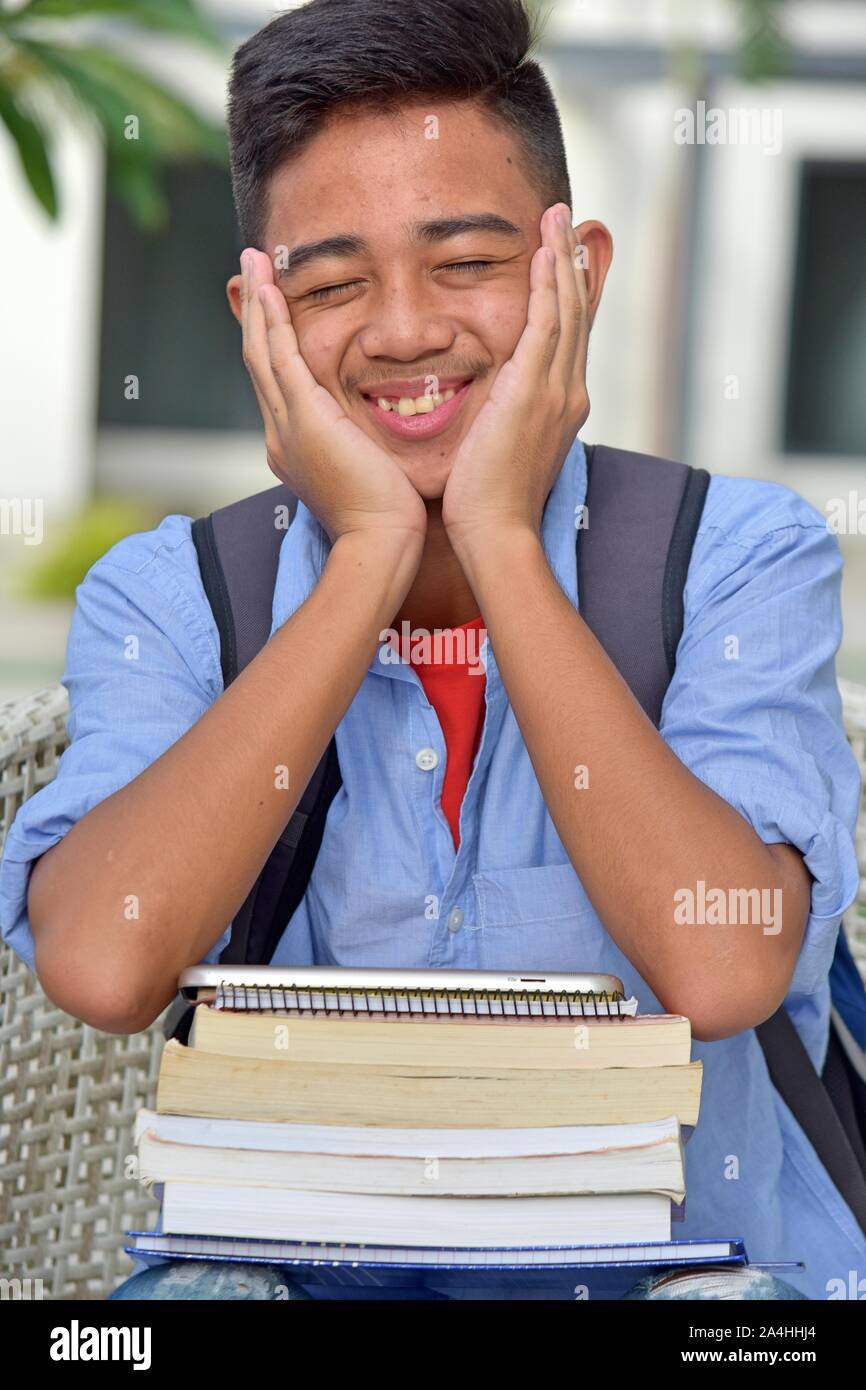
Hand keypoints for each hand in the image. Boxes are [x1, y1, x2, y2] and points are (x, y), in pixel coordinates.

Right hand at [240, 249, 427, 549]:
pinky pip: (280, 358)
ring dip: (258, 305)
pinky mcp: (304, 420)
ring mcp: (287, 427)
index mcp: (297, 448)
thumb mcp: (370, 474)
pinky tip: (270, 289)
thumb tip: (379, 438)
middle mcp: (282, 435)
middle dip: (256, 315)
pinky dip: (273, 321)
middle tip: (251, 271)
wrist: (380, 545)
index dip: (273, 343)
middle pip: (260, 361)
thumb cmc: (388, 521)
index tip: (274, 308)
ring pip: (263, 353)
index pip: (280, 384)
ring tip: (254, 263)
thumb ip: (366, 449)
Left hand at [441, 204, 589, 561]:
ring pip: (567, 311)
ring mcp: (557, 391)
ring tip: (557, 218)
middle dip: (573, 265)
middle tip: (567, 221)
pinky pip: (548, 324)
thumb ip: (501, 420)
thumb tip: (490, 410)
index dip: (568, 296)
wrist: (496, 534)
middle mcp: (569, 393)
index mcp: (560, 407)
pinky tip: (546, 251)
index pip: (567, 338)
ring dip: (563, 260)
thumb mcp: (500, 451)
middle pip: (577, 315)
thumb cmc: (488, 505)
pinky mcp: (535, 391)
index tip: (563, 259)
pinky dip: (550, 285)